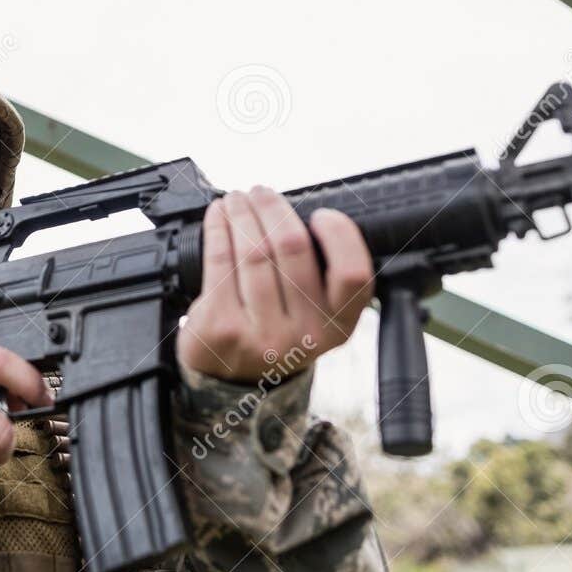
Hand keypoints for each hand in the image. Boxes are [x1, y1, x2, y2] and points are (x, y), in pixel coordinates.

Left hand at [176, 186, 373, 384]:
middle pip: (293, 248)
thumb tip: (300, 212)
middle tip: (261, 191)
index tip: (320, 214)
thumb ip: (320, 277)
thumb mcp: (313, 317)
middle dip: (274, 208)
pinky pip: (220, 261)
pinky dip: (218, 228)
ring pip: (254, 251)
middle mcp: (304, 335)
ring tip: (238, 198)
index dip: (339, 234)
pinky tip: (218, 215)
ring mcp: (262, 334)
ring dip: (243, 213)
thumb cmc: (273, 331)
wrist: (229, 379)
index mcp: (337, 327)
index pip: (353, 273)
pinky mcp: (222, 327)